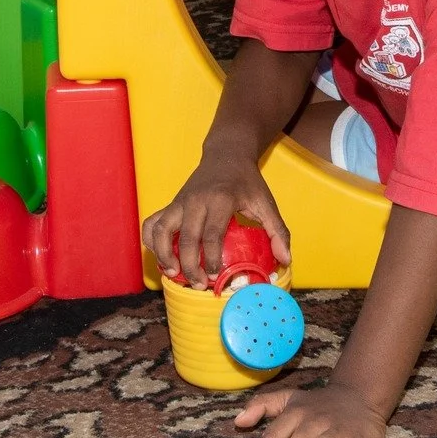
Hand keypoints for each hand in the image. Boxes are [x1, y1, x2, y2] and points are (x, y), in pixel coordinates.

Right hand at [141, 147, 290, 287]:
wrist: (227, 154)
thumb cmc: (247, 182)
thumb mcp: (266, 202)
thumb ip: (278, 231)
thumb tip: (285, 260)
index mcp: (221, 200)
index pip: (211, 234)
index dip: (211, 259)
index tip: (215, 276)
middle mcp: (196, 200)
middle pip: (185, 237)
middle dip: (189, 265)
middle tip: (198, 284)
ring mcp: (180, 201)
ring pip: (161, 230)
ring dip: (163, 255)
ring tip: (173, 274)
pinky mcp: (171, 203)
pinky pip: (152, 222)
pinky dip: (151, 241)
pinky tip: (159, 256)